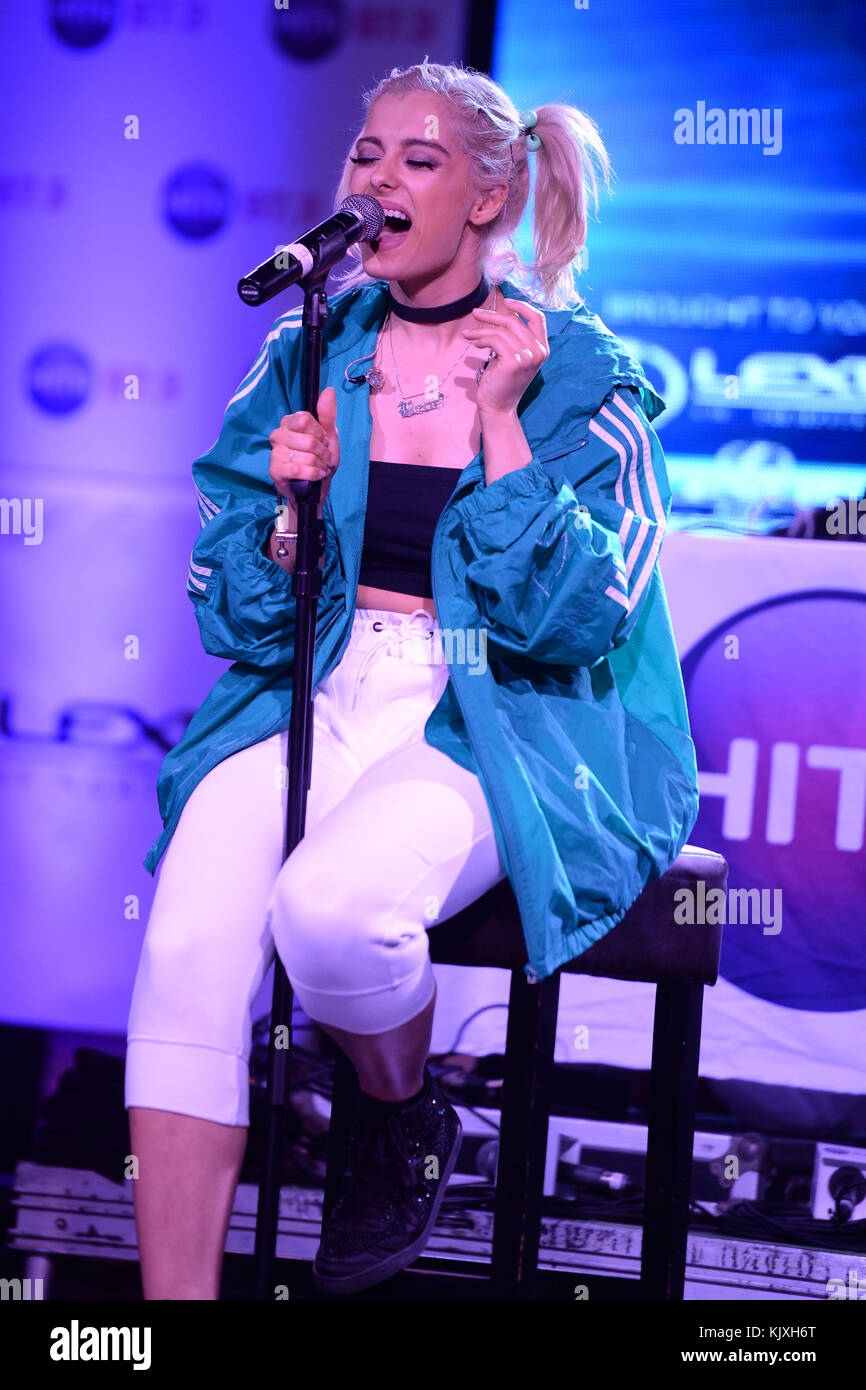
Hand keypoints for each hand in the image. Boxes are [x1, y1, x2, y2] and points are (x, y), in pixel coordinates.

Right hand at [268, 385, 339, 510]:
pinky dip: (313, 474)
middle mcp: (278, 435)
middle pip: (309, 439)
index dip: (320, 434)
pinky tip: (315, 476)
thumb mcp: (328, 436)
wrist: (316, 488)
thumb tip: (329, 390)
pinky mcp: (275, 471)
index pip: (305, 419)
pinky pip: (299, 469)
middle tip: (322, 458)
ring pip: (306, 456)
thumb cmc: (320, 460)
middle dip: (323, 453)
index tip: (323, 441)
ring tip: (318, 468)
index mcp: (289, 423)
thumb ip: (327, 414)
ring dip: (319, 465)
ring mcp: (275, 453)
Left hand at [460, 296, 549, 415]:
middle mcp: (539, 351)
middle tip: (475, 314)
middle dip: (492, 315)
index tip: (505, 301)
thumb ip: (513, 338)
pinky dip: (481, 339)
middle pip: (514, 321)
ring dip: (481, 329)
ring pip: (502, 330)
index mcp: (542, 349)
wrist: (498, 407)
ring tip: (469, 334)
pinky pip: (495, 340)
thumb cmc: (501, 382)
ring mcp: (528, 356)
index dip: (522, 306)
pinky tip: (473, 344)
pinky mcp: (514, 361)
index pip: (538, 318)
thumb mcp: (512, 356)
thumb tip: (496, 316)